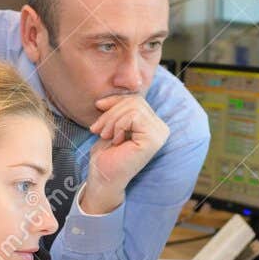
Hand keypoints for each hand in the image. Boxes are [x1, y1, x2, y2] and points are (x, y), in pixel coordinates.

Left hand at [80, 94, 169, 211]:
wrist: (102, 178)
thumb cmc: (106, 155)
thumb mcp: (113, 122)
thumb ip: (121, 105)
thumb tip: (121, 81)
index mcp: (152, 124)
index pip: (136, 99)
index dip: (114, 102)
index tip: (99, 112)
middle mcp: (161, 128)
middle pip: (135, 101)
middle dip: (111, 112)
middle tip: (97, 129)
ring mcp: (159, 134)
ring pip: (133, 107)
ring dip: (112, 120)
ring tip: (104, 135)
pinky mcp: (154, 139)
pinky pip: (134, 116)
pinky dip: (118, 126)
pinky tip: (115, 140)